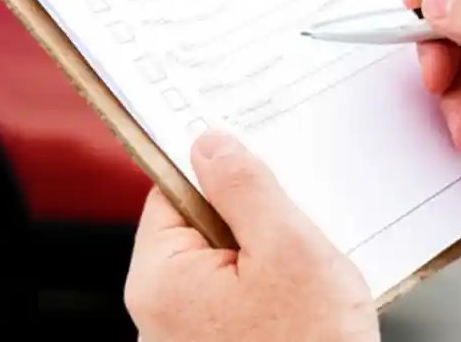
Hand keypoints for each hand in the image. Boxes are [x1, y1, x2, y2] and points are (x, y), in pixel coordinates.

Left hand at [124, 132, 378, 341]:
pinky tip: (300, 309)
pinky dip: (267, 296)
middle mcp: (157, 316)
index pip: (173, 192)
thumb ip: (245, 187)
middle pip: (198, 230)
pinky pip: (233, 305)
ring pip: (223, 268)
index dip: (219, 175)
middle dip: (250, 223)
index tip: (255, 168)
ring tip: (303, 282)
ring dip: (264, 261)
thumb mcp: (289, 248)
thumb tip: (210, 144)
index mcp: (159, 279)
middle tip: (293, 237)